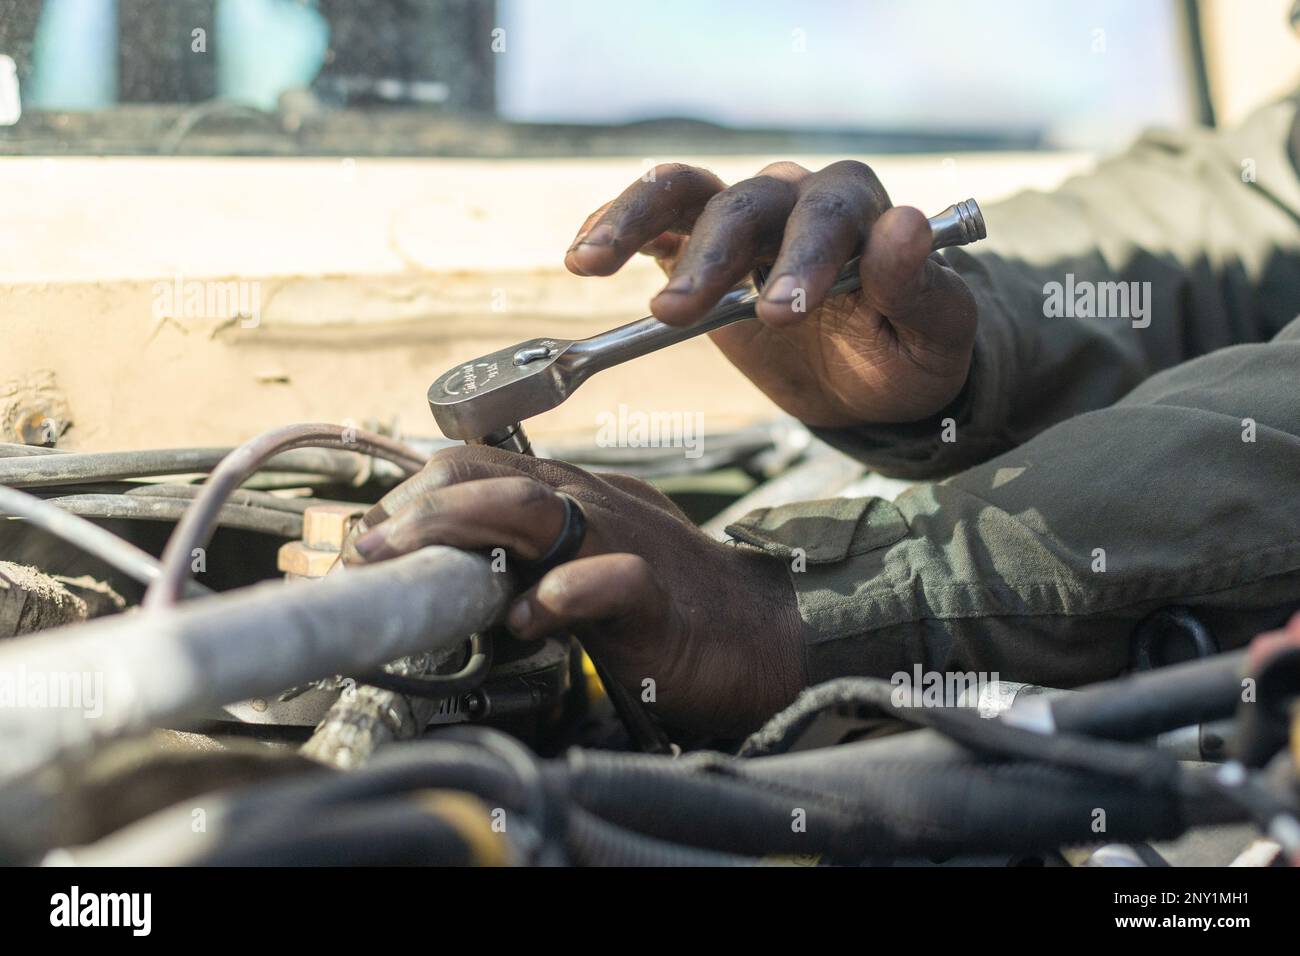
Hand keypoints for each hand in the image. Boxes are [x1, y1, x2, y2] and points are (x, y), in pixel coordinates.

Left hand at [344, 446, 804, 734]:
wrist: (762, 634)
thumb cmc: (668, 606)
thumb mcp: (579, 571)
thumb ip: (522, 565)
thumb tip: (443, 578)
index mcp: (570, 496)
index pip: (475, 467)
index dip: (411, 495)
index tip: (367, 541)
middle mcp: (590, 504)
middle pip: (489, 472)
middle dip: (415, 503)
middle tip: (367, 551)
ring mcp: (624, 541)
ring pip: (533, 504)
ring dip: (456, 526)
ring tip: (406, 561)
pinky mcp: (656, 593)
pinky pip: (608, 579)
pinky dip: (559, 596)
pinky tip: (526, 621)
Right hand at [565, 161, 977, 426]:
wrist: (864, 379)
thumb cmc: (903, 356)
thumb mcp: (934, 338)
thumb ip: (921, 289)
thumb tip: (905, 226)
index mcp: (860, 213)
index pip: (828, 214)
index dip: (802, 257)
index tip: (778, 312)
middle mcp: (796, 199)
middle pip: (745, 205)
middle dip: (711, 257)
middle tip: (676, 314)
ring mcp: (741, 219)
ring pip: (685, 192)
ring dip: (635, 220)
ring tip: (592, 261)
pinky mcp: (696, 246)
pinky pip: (651, 220)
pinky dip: (612, 228)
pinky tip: (581, 255)